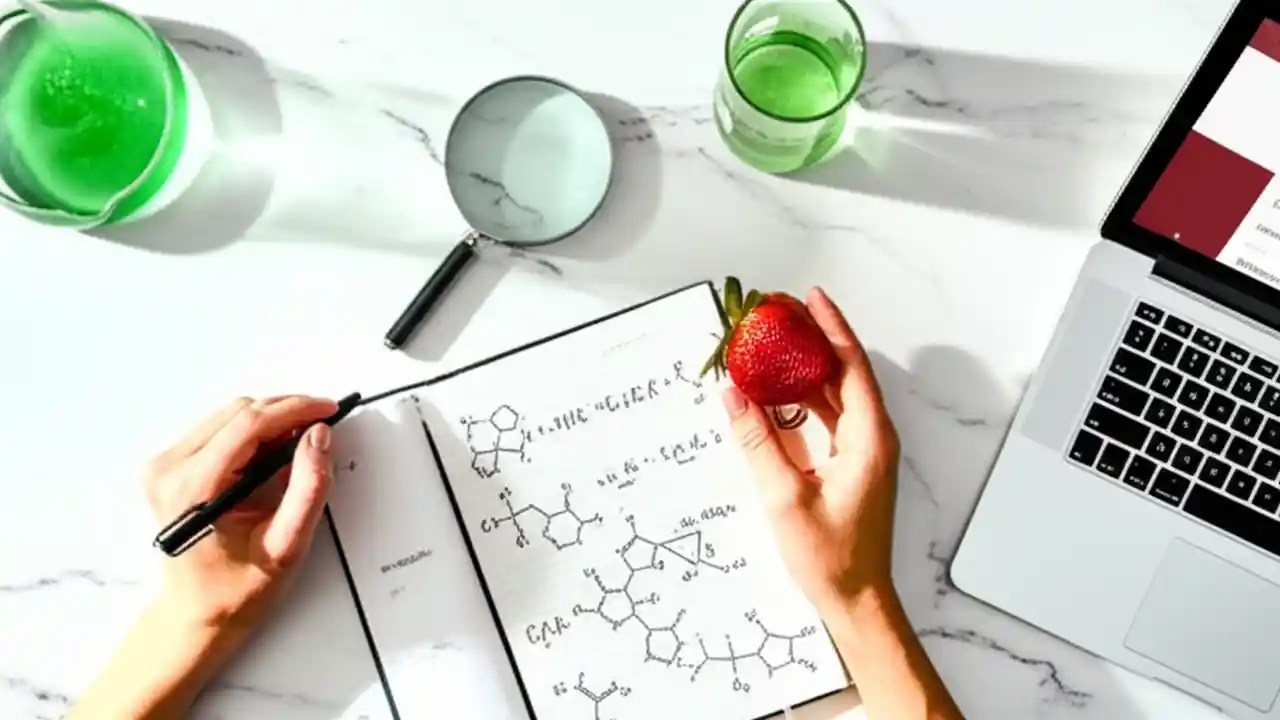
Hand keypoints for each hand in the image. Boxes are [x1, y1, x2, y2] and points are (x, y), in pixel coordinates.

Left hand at [143, 395, 337, 634]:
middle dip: (286, 412)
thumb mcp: (286, 545)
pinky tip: (274, 453)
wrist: (198, 611)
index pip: (249, 424)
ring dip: (271, 421)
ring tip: (300, 445)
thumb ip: (308, 488)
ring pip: (229, 415)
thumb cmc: (236, 589)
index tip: (327, 409)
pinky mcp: (170, 466)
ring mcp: (165, 465)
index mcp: (192, 488)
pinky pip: (219, 429)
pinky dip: (254, 432)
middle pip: (238, 412)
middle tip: (320, 429)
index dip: (295, 409)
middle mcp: (169, 470)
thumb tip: (319, 438)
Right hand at [723, 288, 898, 614]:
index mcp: (868, 439)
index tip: (809, 297)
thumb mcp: (784, 498)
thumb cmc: (832, 559)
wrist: (857, 601)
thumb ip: (758, 441)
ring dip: (804, 368)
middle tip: (779, 312)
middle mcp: (872, 438)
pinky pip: (826, 418)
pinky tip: (774, 391)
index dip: (831, 327)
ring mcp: (862, 451)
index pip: (850, 366)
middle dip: (812, 339)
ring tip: (771, 342)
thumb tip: (734, 395)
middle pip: (842, 373)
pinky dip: (801, 399)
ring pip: (833, 394)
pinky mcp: (850, 464)